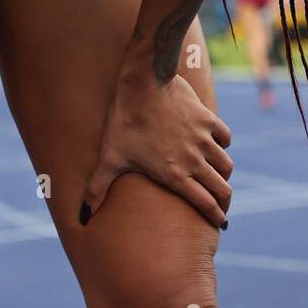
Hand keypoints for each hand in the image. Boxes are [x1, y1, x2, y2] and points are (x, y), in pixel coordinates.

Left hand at [81, 73, 232, 229]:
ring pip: (226, 165)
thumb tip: (82, 216)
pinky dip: (223, 145)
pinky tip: (217, 145)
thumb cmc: (124, 122)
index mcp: (174, 175)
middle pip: (222, 188)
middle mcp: (194, 160)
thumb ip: (97, 189)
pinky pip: (224, 137)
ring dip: (223, 174)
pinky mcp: (207, 119)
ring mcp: (203, 139)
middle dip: (224, 201)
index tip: (219, 224)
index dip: (215, 217)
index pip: (205, 204)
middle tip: (222, 206)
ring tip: (219, 177)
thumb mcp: (109, 157)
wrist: (143, 83)